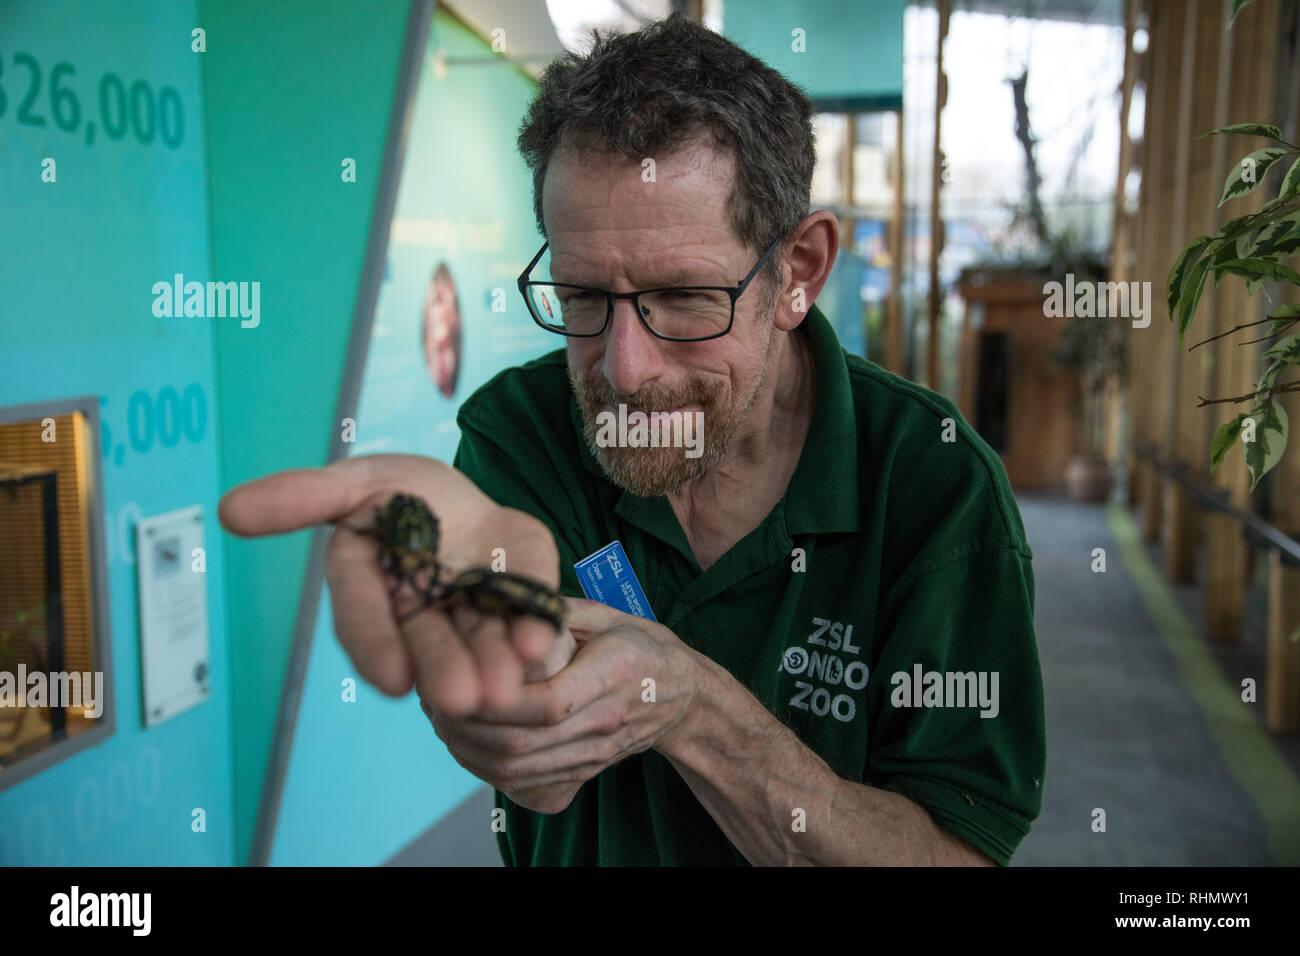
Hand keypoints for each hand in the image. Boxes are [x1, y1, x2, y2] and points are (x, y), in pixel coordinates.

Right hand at [217, 453, 569, 715]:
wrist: (474, 502)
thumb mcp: (357, 482)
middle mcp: (420, 614)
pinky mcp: (521, 603)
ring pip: (480, 643)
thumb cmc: (407, 494)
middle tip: (465, 699)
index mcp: (372, 587)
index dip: (376, 646)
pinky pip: (526, 618)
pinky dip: (535, 630)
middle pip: (429, 644)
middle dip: (446, 671)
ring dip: (493, 667)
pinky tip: (543, 643)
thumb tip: (227, 509)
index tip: (392, 682)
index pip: (365, 619)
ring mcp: (472, 614)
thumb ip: (303, 497)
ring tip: (507, 690)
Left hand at [425, 598, 702, 813]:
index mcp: (614, 673)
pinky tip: (466, 745)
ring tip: (442, 723)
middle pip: (525, 742)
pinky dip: (486, 769)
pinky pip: (527, 782)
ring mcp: (595, 751)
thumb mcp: (611, 615)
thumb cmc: (643, 647)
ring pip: (520, 768)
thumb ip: (561, 611)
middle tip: (436, 700)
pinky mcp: (584, 770)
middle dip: (469, 727)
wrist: (684, 698)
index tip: (462, 675)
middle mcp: (605, 719)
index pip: (549, 703)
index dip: (497, 700)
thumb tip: (505, 597)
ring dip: (470, 752)